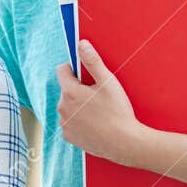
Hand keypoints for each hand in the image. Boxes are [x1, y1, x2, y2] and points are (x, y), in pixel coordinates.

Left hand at [56, 41, 149, 165]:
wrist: (124, 143)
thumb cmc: (118, 111)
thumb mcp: (108, 82)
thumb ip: (93, 61)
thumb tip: (81, 44)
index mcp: (69, 91)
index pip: (62, 70)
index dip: (75, 69)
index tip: (87, 75)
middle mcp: (61, 107)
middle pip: (66, 89)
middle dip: (78, 89)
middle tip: (98, 96)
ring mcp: (64, 123)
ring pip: (68, 106)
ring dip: (78, 106)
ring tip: (98, 111)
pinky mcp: (68, 136)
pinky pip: (71, 122)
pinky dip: (79, 121)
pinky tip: (95, 124)